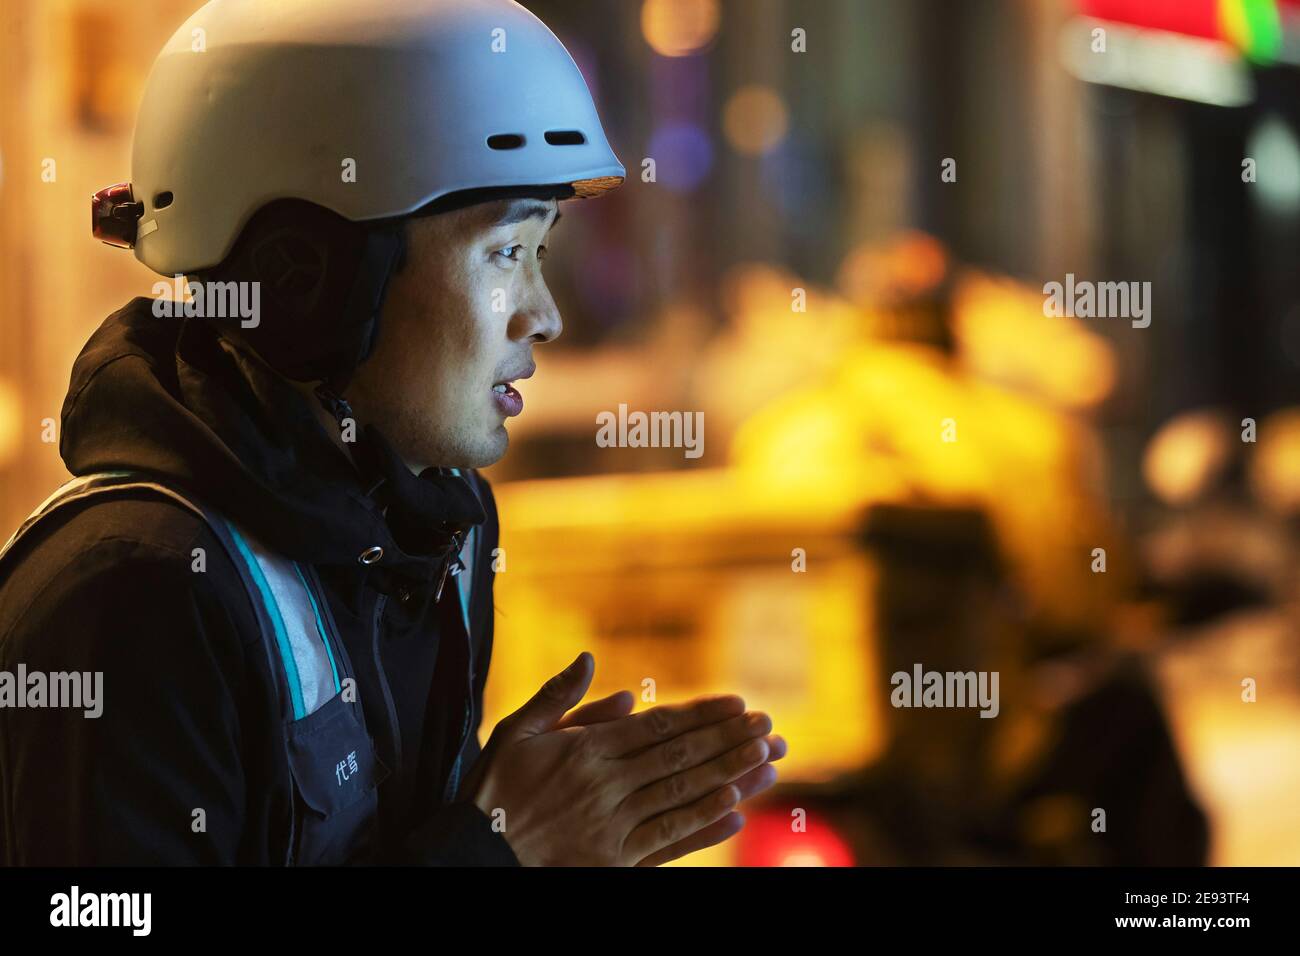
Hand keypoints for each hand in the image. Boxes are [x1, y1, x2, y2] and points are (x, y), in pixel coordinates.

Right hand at [462, 652, 784, 865]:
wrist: (474, 854)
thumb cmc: (493, 791)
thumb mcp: (514, 732)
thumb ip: (557, 697)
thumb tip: (590, 660)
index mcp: (587, 751)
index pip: (658, 726)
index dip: (702, 714)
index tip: (737, 703)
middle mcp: (606, 785)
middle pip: (680, 757)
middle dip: (728, 740)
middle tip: (768, 727)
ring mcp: (613, 825)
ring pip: (682, 795)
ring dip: (728, 776)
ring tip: (765, 762)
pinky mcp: (614, 860)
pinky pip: (667, 840)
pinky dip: (702, 825)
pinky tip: (734, 810)